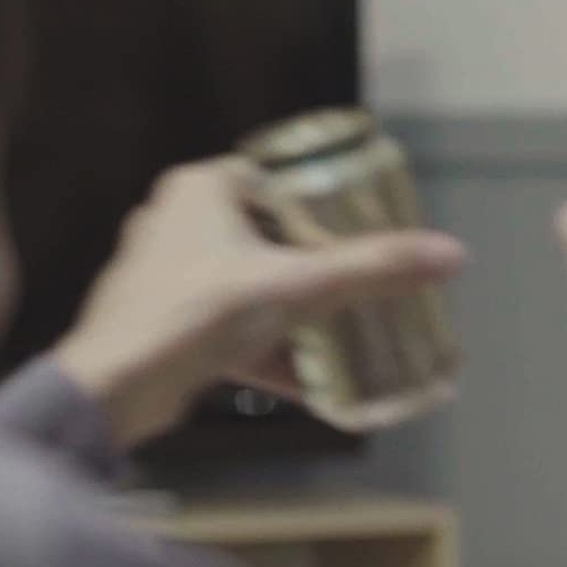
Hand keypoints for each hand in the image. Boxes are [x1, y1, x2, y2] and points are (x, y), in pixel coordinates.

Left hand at [53, 156, 467, 447]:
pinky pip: (222, 326)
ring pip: (243, 285)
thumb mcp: (300, 287)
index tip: (353, 230)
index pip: (273, 179)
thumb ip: (373, 270)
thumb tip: (449, 254)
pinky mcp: (155, 322)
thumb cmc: (197, 316)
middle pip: (263, 236)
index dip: (316, 202)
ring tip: (335, 333)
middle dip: (308, 265)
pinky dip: (261, 348)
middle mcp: (172, 221)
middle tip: (352, 286)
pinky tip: (305, 381)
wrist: (116, 388)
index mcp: (199, 189)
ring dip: (288, 312)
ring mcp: (159, 274)